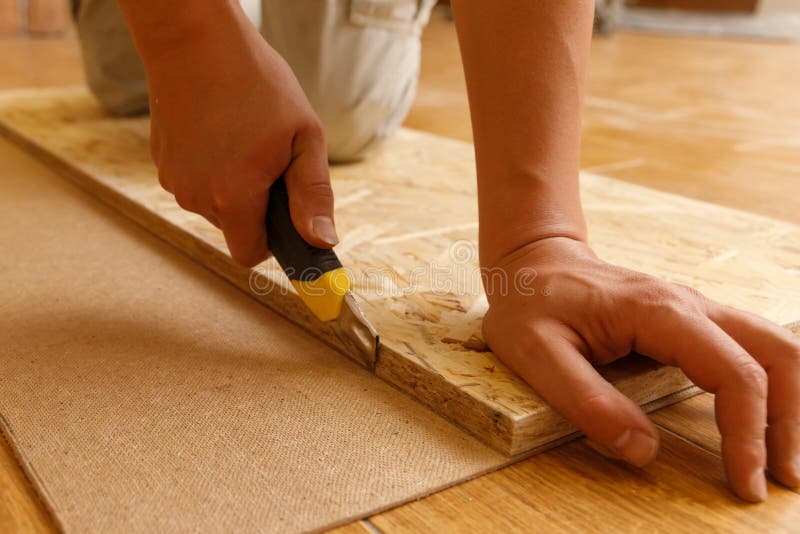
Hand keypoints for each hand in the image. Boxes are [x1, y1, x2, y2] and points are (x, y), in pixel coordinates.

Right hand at [144, 8, 335, 265]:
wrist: (195, 39)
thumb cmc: (258, 83)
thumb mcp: (303, 138)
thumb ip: (313, 195)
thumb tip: (322, 242)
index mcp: (234, 196)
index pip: (249, 254)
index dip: (271, 240)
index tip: (283, 212)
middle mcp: (196, 196)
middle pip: (233, 228)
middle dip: (254, 206)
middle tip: (267, 157)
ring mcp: (174, 180)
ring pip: (212, 206)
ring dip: (231, 186)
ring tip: (242, 139)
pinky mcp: (161, 163)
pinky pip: (194, 183)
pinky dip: (209, 170)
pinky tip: (219, 132)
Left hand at [482, 236, 799, 501]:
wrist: (532, 262)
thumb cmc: (529, 304)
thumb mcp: (535, 353)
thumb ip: (586, 401)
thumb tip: (643, 451)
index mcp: (658, 312)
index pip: (734, 372)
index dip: (748, 432)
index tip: (745, 483)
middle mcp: (690, 304)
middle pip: (776, 352)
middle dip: (789, 419)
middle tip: (782, 477)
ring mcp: (694, 308)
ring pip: (773, 346)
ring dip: (787, 401)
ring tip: (781, 457)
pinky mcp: (690, 320)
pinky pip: (749, 347)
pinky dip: (769, 385)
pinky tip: (763, 419)